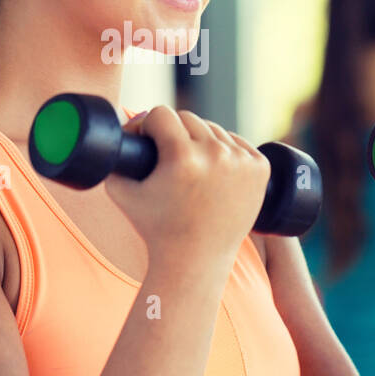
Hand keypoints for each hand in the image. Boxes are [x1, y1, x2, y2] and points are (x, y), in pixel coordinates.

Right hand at [104, 106, 270, 281]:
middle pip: (188, 118)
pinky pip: (237, 142)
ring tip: (190, 167)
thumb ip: (113, 156)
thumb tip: (122, 130)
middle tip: (166, 155)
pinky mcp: (261, 168)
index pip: (161, 114)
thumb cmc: (156, 228)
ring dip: (200, 140)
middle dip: (172, 132)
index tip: (144, 139)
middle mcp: (216, 155)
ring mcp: (242, 161)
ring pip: (214, 129)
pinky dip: (225, 151)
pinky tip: (214, 171)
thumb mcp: (120, 192)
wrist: (196, 261)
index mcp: (183, 157)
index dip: (146, 124)